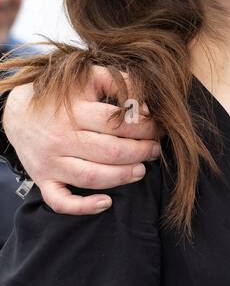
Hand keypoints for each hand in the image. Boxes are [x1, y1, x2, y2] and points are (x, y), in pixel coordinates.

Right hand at [3, 66, 161, 215]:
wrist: (18, 113)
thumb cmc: (63, 96)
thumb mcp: (89, 78)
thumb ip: (120, 83)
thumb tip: (147, 106)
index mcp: (73, 110)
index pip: (117, 123)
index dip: (144, 127)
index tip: (156, 128)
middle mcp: (60, 137)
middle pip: (109, 151)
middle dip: (140, 152)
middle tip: (153, 150)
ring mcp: (50, 161)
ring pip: (92, 177)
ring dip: (122, 177)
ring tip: (140, 170)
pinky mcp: (43, 179)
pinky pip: (61, 201)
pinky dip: (83, 207)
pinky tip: (106, 203)